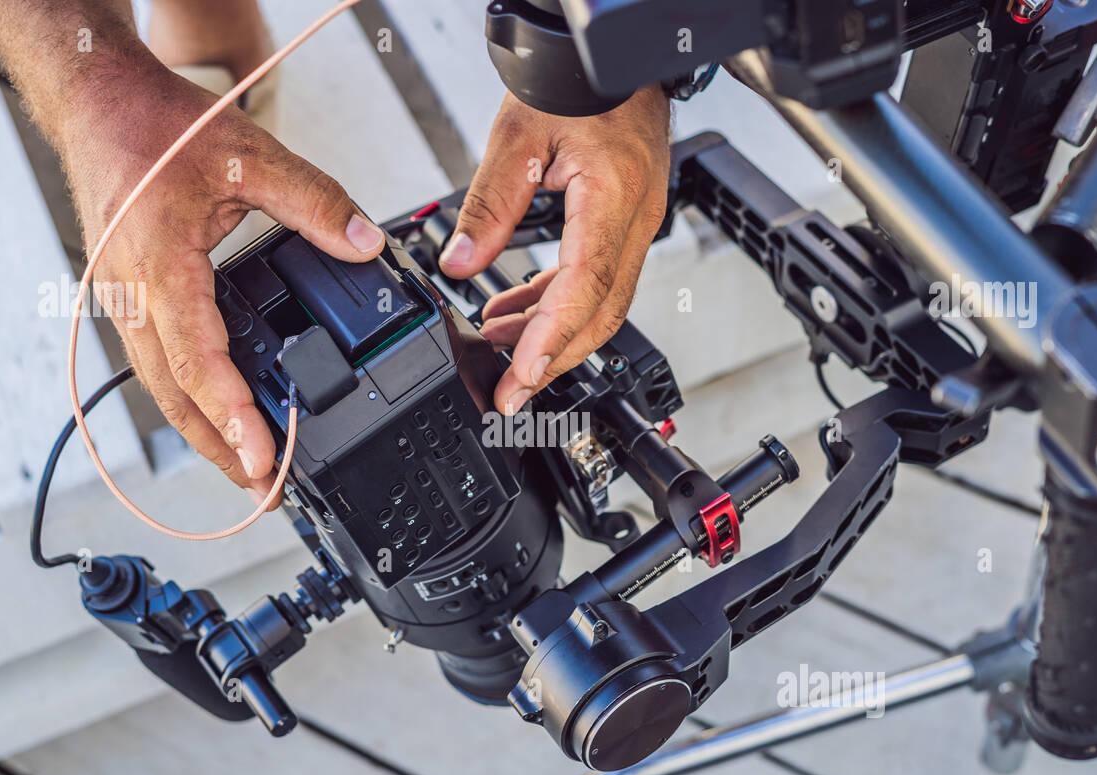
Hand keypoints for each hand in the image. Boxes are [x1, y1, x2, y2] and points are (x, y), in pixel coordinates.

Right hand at [63, 60, 384, 504]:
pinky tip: (219, 416)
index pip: (196, 360)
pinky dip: (190, 399)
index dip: (230, 415)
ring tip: (249, 470)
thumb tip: (364, 244)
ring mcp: (128, 300)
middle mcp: (135, 294)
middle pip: (174, 396)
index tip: (261, 458)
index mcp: (159, 266)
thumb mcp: (248, 156)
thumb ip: (314, 201)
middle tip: (267, 490)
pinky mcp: (132, 298)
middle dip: (220, 450)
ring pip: (162, 388)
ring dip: (204, 433)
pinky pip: (158, 363)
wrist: (97, 106)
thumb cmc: (156, 128)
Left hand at [439, 86, 671, 412]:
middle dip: (553, 360)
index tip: (521, 377)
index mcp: (613, 198)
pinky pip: (594, 281)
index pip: (585, 288)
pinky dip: (554, 305)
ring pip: (599, 305)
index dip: (552, 340)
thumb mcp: (518, 136)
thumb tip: (461, 265)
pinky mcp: (623, 225)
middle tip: (510, 394)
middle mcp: (635, 221)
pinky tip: (515, 313)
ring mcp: (635, 226)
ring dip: (550, 336)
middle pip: (601, 314)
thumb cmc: (575, 81)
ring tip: (497, 350)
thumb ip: (489, 206)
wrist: (612, 58)